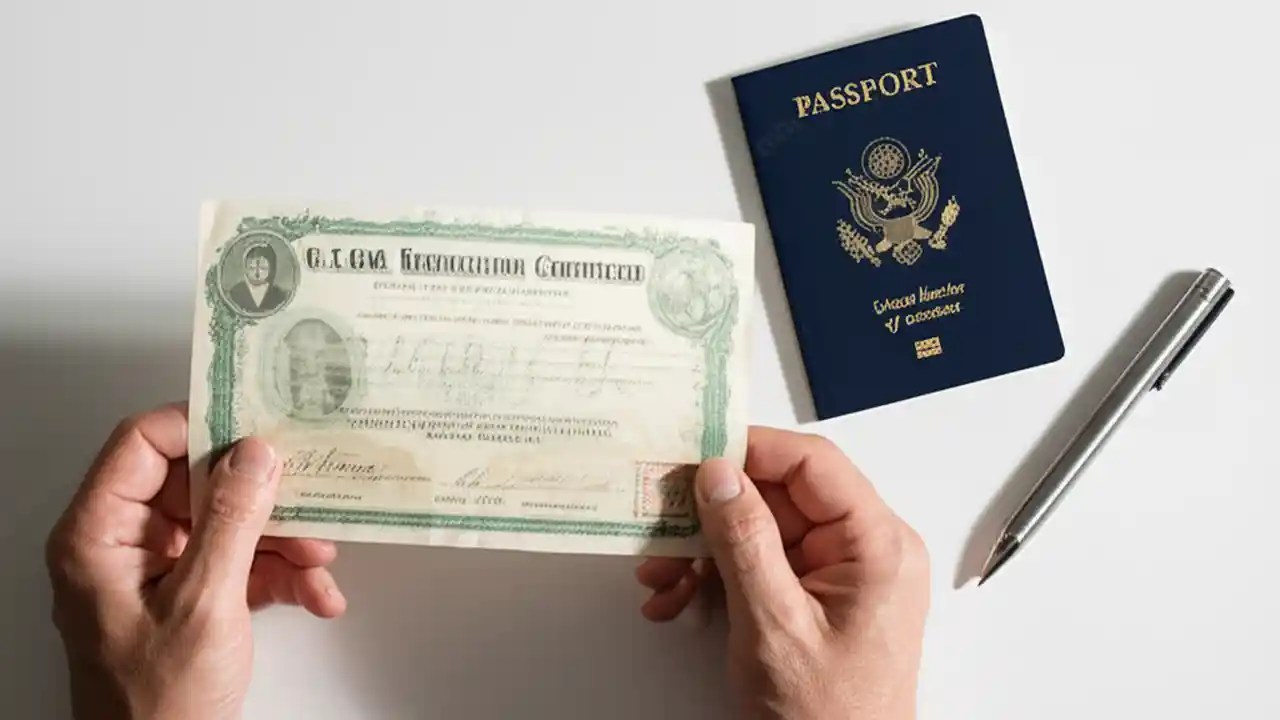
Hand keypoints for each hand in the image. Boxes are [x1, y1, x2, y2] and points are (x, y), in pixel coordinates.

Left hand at [45, 403, 346, 719]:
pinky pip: (241, 563)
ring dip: (283, 540)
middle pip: (197, 482)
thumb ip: (231, 523)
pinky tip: (314, 594)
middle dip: (261, 495)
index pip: (143, 444)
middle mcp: (123, 546)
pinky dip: (283, 576)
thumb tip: (256, 455)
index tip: (260, 421)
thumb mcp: (204, 605)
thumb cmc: (156, 708)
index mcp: (98, 537)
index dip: (202, 426)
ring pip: (228, 522)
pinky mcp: (192, 597)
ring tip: (321, 559)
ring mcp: (159, 572)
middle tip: (307, 487)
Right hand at [637, 427, 929, 718]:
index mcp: (877, 544)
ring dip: (704, 551)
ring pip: (760, 531)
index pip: (812, 463)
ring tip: (660, 576)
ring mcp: (839, 574)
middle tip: (660, 517)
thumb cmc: (828, 716)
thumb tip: (718, 473)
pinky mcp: (814, 597)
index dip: (750, 450)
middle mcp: (864, 549)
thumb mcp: (774, 623)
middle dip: (713, 513)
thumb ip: (744, 542)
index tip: (694, 451)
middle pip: (779, 496)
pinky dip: (716, 578)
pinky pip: (760, 565)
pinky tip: (678, 599)